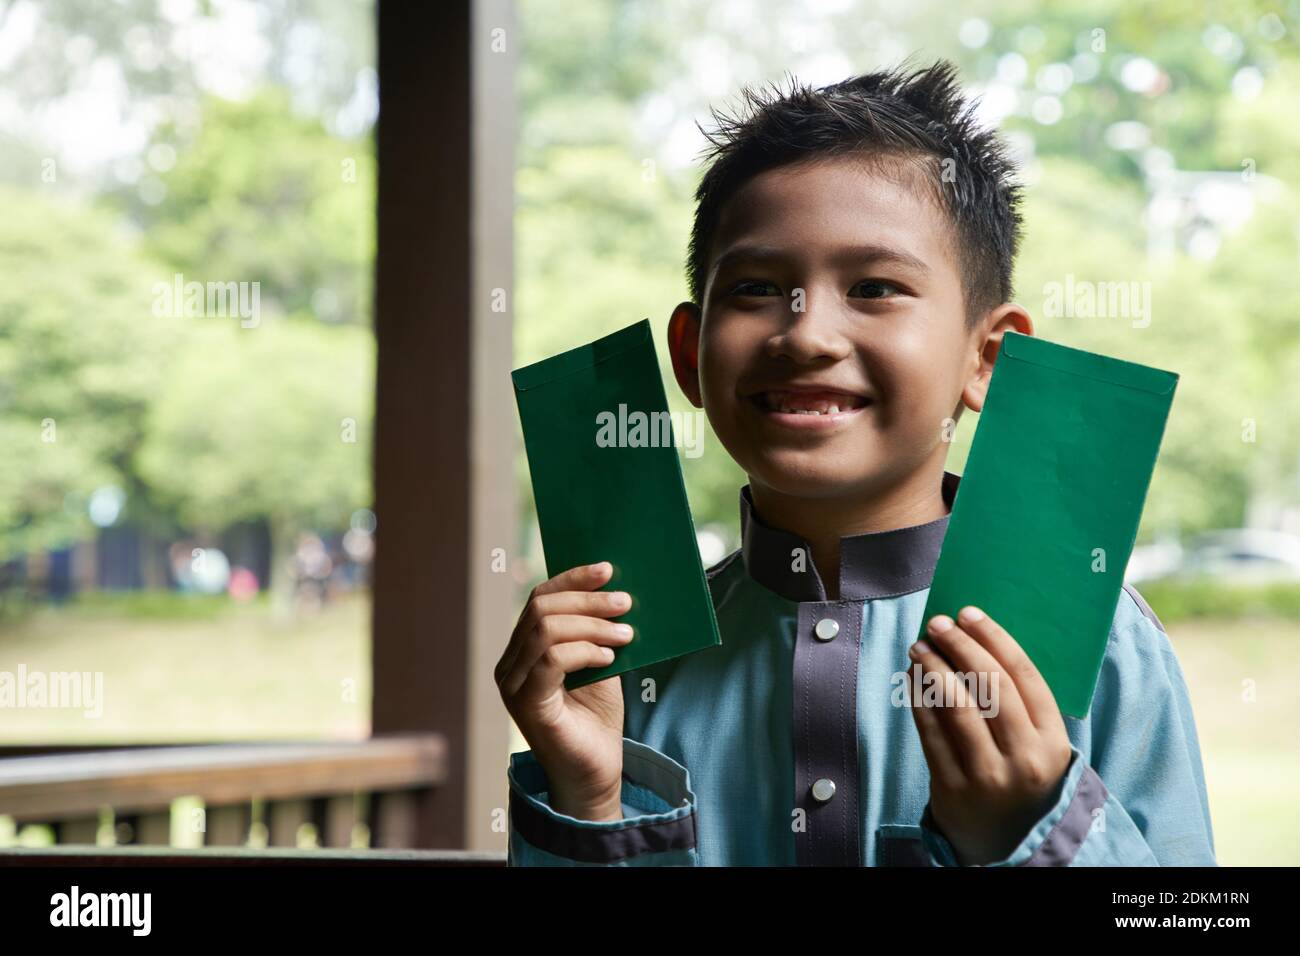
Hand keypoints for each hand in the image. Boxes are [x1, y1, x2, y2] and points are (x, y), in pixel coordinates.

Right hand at [495, 561, 634, 821]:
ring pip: (545, 630)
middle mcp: (510, 664)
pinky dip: (584, 651)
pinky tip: (608, 658)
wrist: (595, 772)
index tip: (607, 569)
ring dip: (591, 625)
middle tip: (625, 602)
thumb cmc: (596, 719)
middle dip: (586, 599)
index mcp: (523, 649)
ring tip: (625, 633)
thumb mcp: (598, 663)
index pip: (539, 599)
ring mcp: (514, 685)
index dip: (572, 579)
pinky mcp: (527, 704)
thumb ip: (596, 632)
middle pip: (540, 609)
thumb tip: (615, 591)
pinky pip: (551, 661)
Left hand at [907, 605, 1072, 864]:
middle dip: (961, 646)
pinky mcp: (953, 789)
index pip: (1024, 676)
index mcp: (1053, 742)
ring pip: (957, 707)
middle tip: (938, 623)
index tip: (970, 613)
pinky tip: (912, 678)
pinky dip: (919, 700)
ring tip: (919, 646)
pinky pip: (930, 733)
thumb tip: (978, 638)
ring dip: (934, 668)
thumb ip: (1020, 703)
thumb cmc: (1021, 776)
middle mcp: (1024, 759)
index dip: (994, 639)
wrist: (1008, 842)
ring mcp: (988, 776)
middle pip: (991, 686)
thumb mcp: (1038, 745)